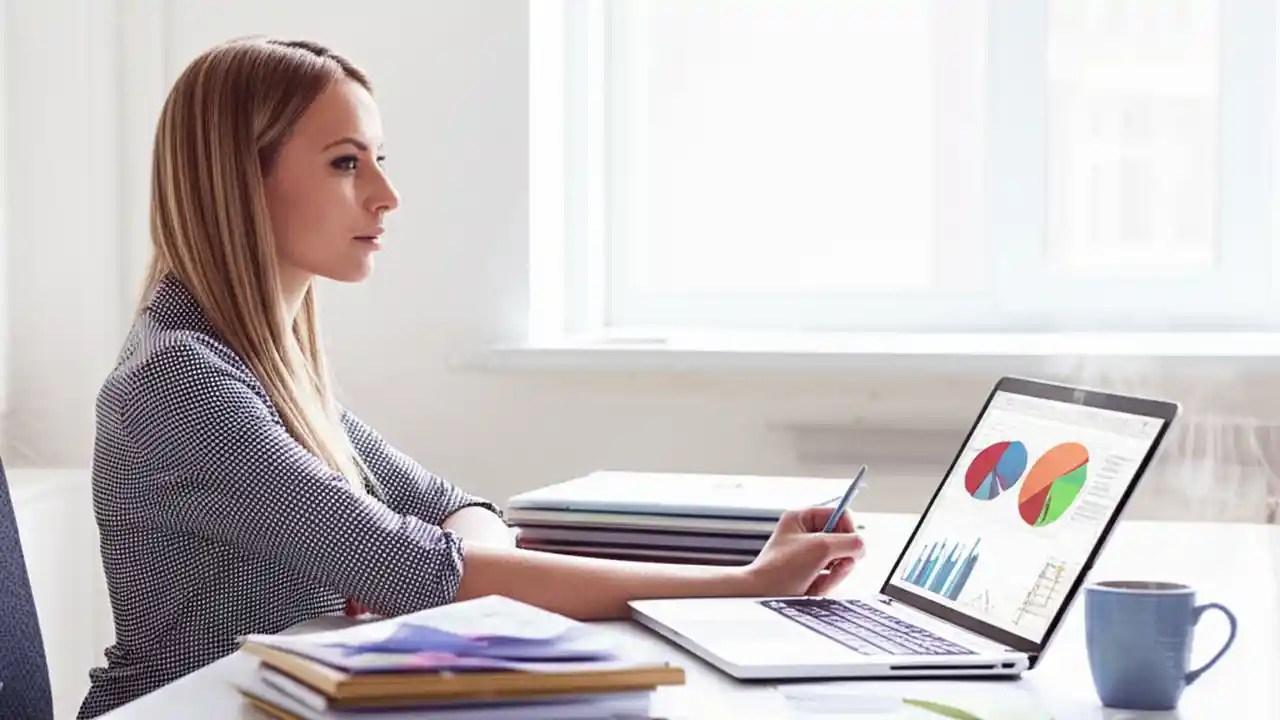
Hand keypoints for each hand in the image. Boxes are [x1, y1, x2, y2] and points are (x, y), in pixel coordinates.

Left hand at [743, 507, 864, 596]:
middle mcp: (805, 534)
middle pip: (843, 540)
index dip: (849, 530)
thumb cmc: (780, 569)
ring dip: (834, 574)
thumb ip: (848, 542)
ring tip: (816, 580)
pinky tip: (812, 588)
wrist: (760, 595)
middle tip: (830, 567)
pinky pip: (831, 576)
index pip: (840, 514)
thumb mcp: (820, 549)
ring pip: (840, 561)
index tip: (849, 546)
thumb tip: (861, 546)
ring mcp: (808, 554)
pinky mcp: (809, 572)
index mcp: (802, 518)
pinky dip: (826, 584)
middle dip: (841, 558)